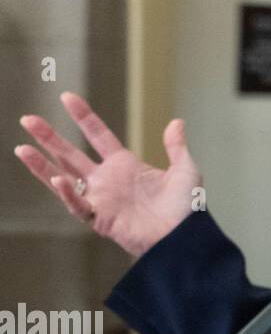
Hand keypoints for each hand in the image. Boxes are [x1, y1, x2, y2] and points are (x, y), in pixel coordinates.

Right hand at [14, 92, 201, 258]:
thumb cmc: (186, 207)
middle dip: (49, 137)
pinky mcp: (100, 219)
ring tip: (21, 149)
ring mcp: (101, 199)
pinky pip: (78, 205)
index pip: (98, 135)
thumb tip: (176, 121)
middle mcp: (107, 180)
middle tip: (27, 119)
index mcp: (125, 165)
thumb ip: (176, 147)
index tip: (66, 97)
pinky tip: (57, 178)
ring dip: (42, 165)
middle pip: (70, 154)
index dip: (83, 117)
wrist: (184, 236)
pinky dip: (68, 193)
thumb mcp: (184, 170)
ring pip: (63, 178)